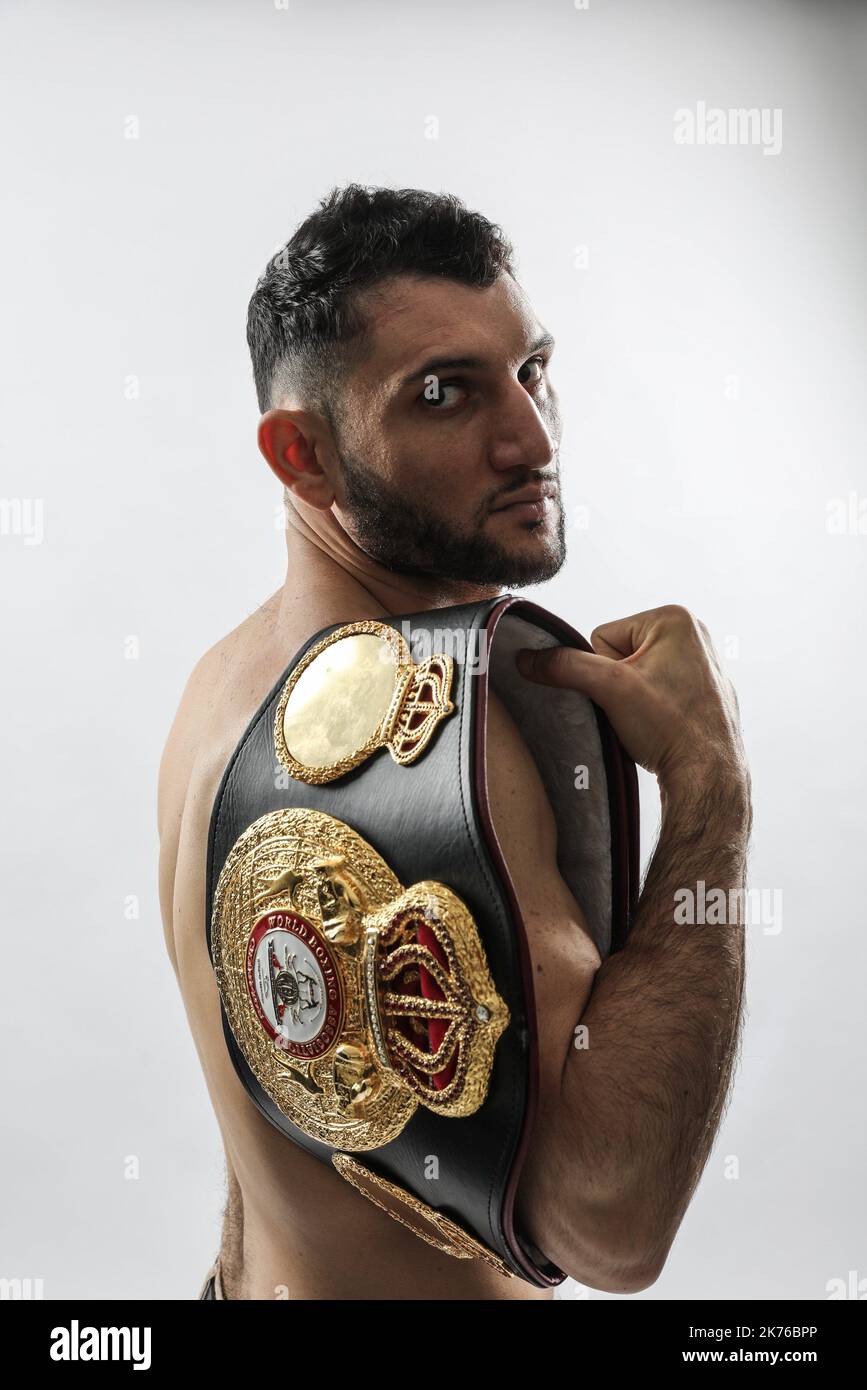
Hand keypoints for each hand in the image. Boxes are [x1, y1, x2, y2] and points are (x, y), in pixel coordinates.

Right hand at [516, 605, 748, 797]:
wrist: (709, 777)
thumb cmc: (671, 728)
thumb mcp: (608, 688)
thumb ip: (563, 667)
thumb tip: (526, 658)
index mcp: (675, 618)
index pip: (601, 636)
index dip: (602, 671)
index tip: (627, 694)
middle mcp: (694, 634)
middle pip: (619, 655)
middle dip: (619, 686)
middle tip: (641, 710)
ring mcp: (703, 664)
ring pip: (636, 677)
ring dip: (633, 700)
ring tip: (654, 720)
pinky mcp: (704, 692)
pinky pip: (657, 692)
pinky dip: (653, 711)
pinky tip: (666, 727)